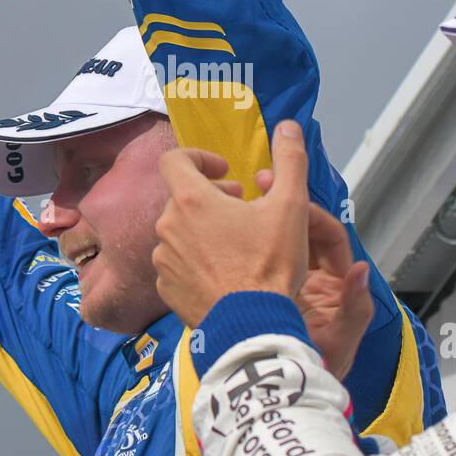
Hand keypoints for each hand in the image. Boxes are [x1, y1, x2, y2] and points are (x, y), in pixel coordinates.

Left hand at [154, 121, 310, 329]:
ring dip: (203, 229)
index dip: (199, 157)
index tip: (225, 171)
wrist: (251, 327)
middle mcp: (168, 226)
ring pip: (180, 232)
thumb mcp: (291, 207)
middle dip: (211, 195)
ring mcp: (164, 260)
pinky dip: (197, 260)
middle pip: (182, 197)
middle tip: (241, 206)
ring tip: (236, 243)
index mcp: (191, 200)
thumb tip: (289, 127)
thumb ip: (290, 160)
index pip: (174, 160)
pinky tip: (225, 272)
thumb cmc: (270, 265)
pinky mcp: (167, 289)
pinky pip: (178, 264)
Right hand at [255, 166, 372, 381]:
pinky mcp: (255, 296)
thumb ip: (355, 308)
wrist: (277, 397)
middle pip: (298, 233)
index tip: (290, 195)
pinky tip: (215, 238)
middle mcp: (309, 282)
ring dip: (256, 221)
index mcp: (332, 286)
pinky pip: (249, 263)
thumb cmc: (318, 372)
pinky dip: (237, 247)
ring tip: (234, 203)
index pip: (328, 237)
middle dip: (281, 207)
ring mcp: (280, 287)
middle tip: (257, 184)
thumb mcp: (340, 343)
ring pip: (271, 243)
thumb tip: (361, 268)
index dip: (312, 213)